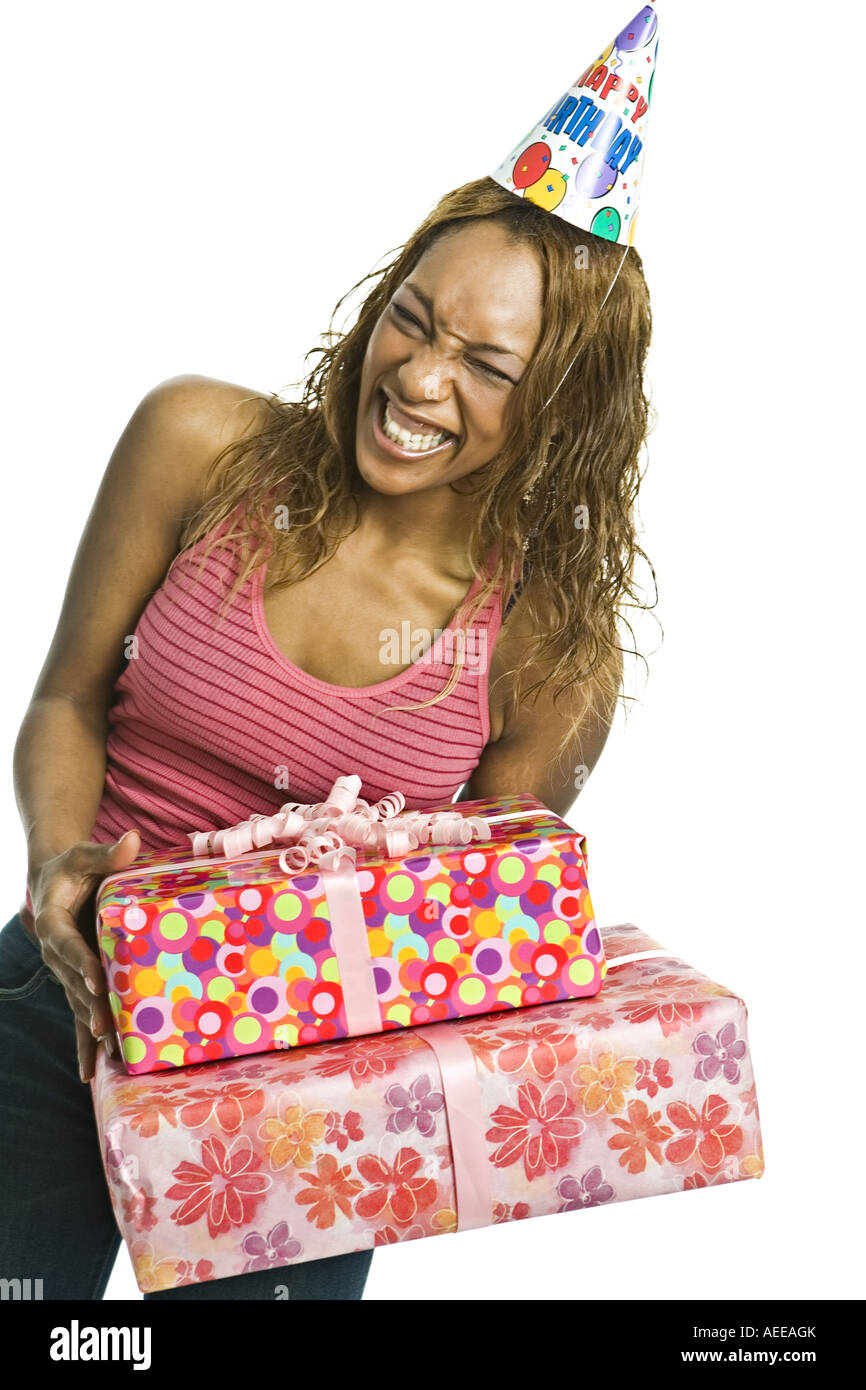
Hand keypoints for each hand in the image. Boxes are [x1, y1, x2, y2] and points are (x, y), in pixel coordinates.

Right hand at [26, 830, 141, 1081]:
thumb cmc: (72, 869)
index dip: (81, 964)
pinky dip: (85, 1042)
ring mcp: (66, 973)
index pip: (68, 946)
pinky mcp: (78, 983)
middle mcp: (56, 954)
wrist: (55, 884)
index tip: (96, 981)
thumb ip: (106, 854)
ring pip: (77, 1005)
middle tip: (107, 1028)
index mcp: (54, 924)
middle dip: (90, 1007)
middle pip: (73, 984)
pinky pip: (81, 1014)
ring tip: (105, 1057)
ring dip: (90, 1029)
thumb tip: (132, 839)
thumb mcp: (84, 856)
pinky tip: (91, 1072)